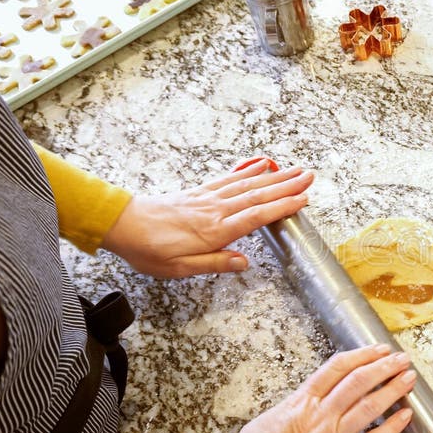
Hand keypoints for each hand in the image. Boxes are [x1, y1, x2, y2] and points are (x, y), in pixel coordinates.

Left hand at [101, 160, 313, 277]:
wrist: (122, 224)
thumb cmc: (149, 249)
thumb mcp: (181, 268)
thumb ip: (215, 263)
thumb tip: (243, 263)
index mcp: (214, 230)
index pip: (256, 216)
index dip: (281, 207)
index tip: (303, 199)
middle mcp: (215, 210)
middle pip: (257, 195)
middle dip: (286, 185)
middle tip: (310, 176)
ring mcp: (208, 198)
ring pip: (247, 184)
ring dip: (274, 176)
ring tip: (294, 169)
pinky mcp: (199, 192)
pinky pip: (228, 178)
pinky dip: (247, 170)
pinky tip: (260, 164)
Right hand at [220, 345, 415, 432]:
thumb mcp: (267, 420)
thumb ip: (293, 406)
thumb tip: (306, 399)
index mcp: (301, 402)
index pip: (337, 368)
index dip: (362, 355)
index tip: (378, 349)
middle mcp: (320, 417)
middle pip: (358, 382)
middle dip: (384, 366)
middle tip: (401, 358)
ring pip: (370, 407)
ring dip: (392, 389)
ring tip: (409, 378)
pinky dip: (391, 427)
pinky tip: (405, 416)